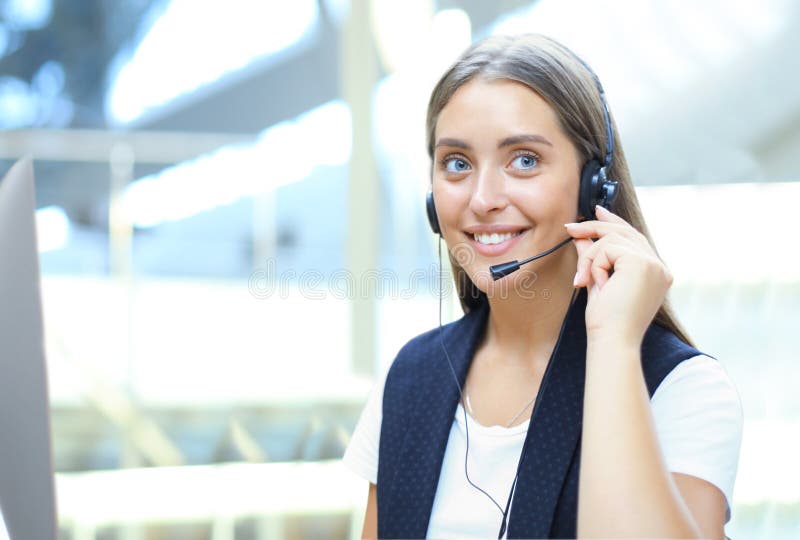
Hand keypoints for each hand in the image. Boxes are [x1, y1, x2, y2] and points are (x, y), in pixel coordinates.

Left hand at [564, 205, 672, 344]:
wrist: (612, 340)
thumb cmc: (606, 321)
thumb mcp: (598, 282)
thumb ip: (594, 257)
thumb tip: (582, 235)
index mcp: (655, 273)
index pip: (634, 238)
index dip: (614, 223)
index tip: (597, 212)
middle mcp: (659, 267)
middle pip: (624, 232)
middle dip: (594, 228)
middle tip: (570, 227)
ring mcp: (653, 264)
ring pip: (611, 240)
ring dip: (590, 258)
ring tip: (584, 280)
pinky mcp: (641, 263)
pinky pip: (607, 249)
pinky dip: (594, 265)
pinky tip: (596, 284)